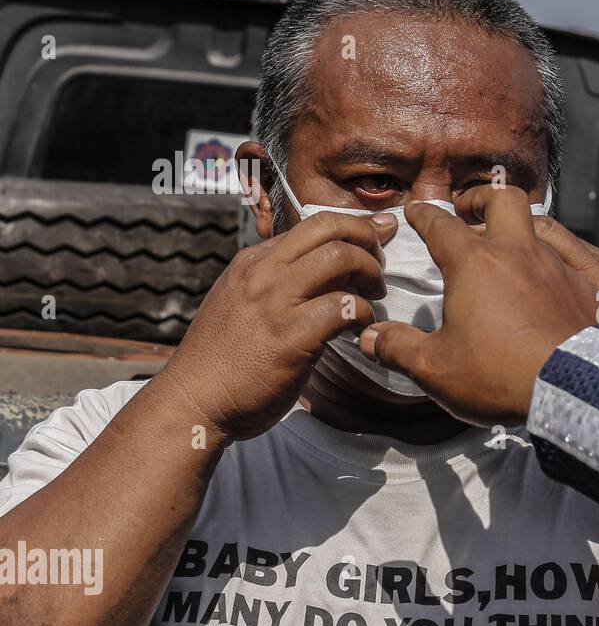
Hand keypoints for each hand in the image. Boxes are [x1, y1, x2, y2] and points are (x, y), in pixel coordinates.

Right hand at [156, 212, 394, 440]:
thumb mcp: (242, 303)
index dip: (353, 227)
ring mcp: (275, 302)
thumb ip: (277, 283)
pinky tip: (363, 329)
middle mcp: (263, 273)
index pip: (313, 224)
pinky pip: (345, 307)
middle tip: (379, 267)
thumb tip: (323, 270)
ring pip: (341, 258)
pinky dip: (365, 314)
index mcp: (253, 262)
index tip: (377, 238)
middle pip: (330, 228)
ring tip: (375, 296)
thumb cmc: (224, 359)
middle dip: (369, 239)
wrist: (192, 401)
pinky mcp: (291, 336)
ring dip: (371, 274)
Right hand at [359, 185, 598, 426]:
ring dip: (527, 227)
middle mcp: (521, 253)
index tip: (417, 212)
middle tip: (470, 210)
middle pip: (502, 200)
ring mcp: (565, 266)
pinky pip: (585, 253)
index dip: (425, 216)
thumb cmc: (503, 377)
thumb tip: (369, 338)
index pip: (441, 226)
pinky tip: (565, 270)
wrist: (581, 390)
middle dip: (482, 198)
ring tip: (517, 243)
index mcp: (476, 265)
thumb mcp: (437, 370)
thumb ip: (400, 349)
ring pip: (545, 225)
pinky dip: (569, 252)